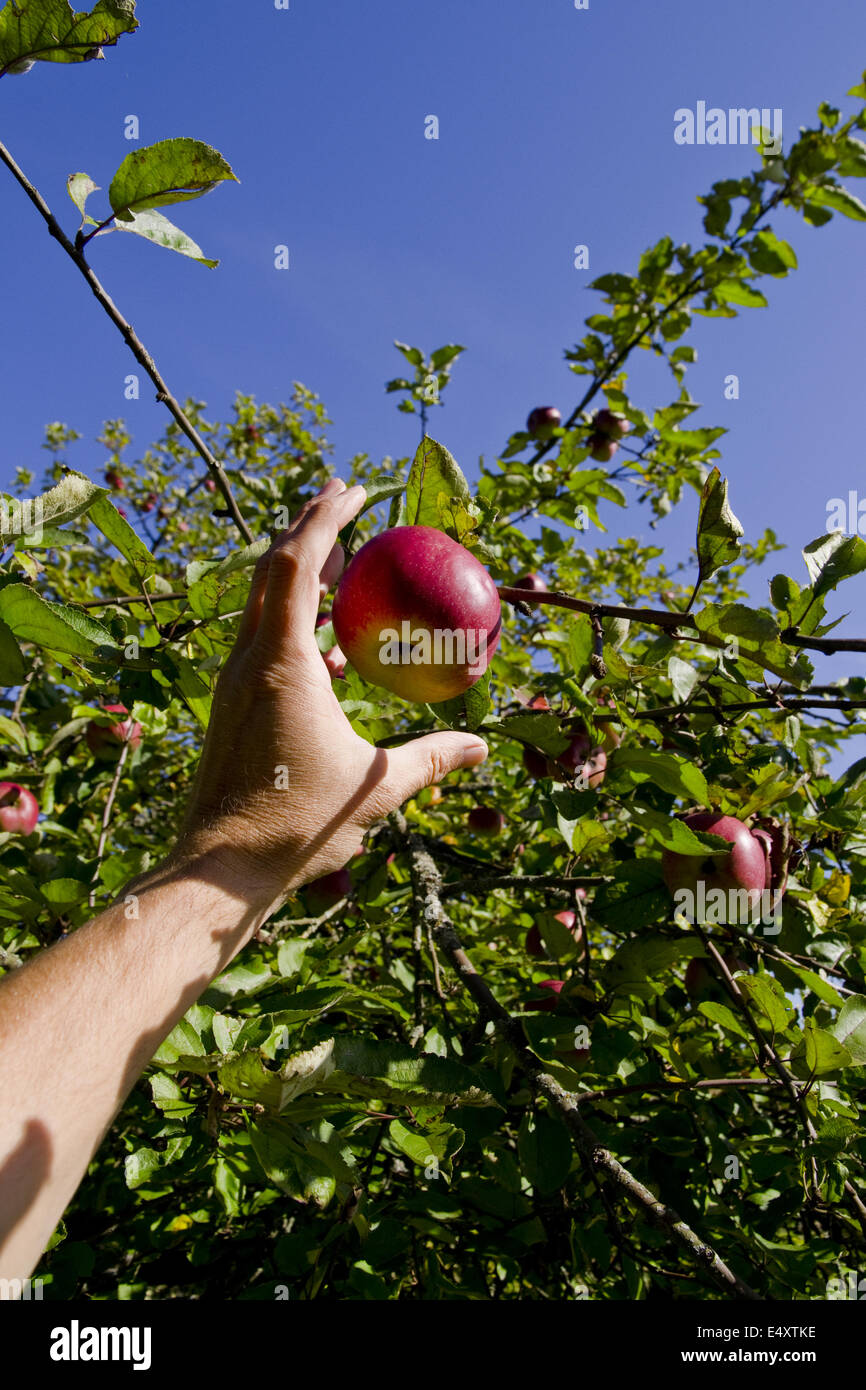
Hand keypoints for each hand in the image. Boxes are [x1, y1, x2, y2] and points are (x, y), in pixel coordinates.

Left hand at [173, 479, 488, 913]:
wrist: (219, 868)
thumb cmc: (298, 825)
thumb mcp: (377, 789)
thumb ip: (431, 758)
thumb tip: (479, 747)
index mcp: (282, 662)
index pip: (297, 565)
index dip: (325, 519)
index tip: (355, 490)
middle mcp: (249, 661)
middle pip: (271, 570)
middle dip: (307, 530)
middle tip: (347, 505)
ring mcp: (233, 684)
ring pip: (262, 606)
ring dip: (300, 577)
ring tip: (344, 570)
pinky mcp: (230, 708)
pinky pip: (262, 644)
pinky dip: (294, 626)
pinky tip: (330, 654)